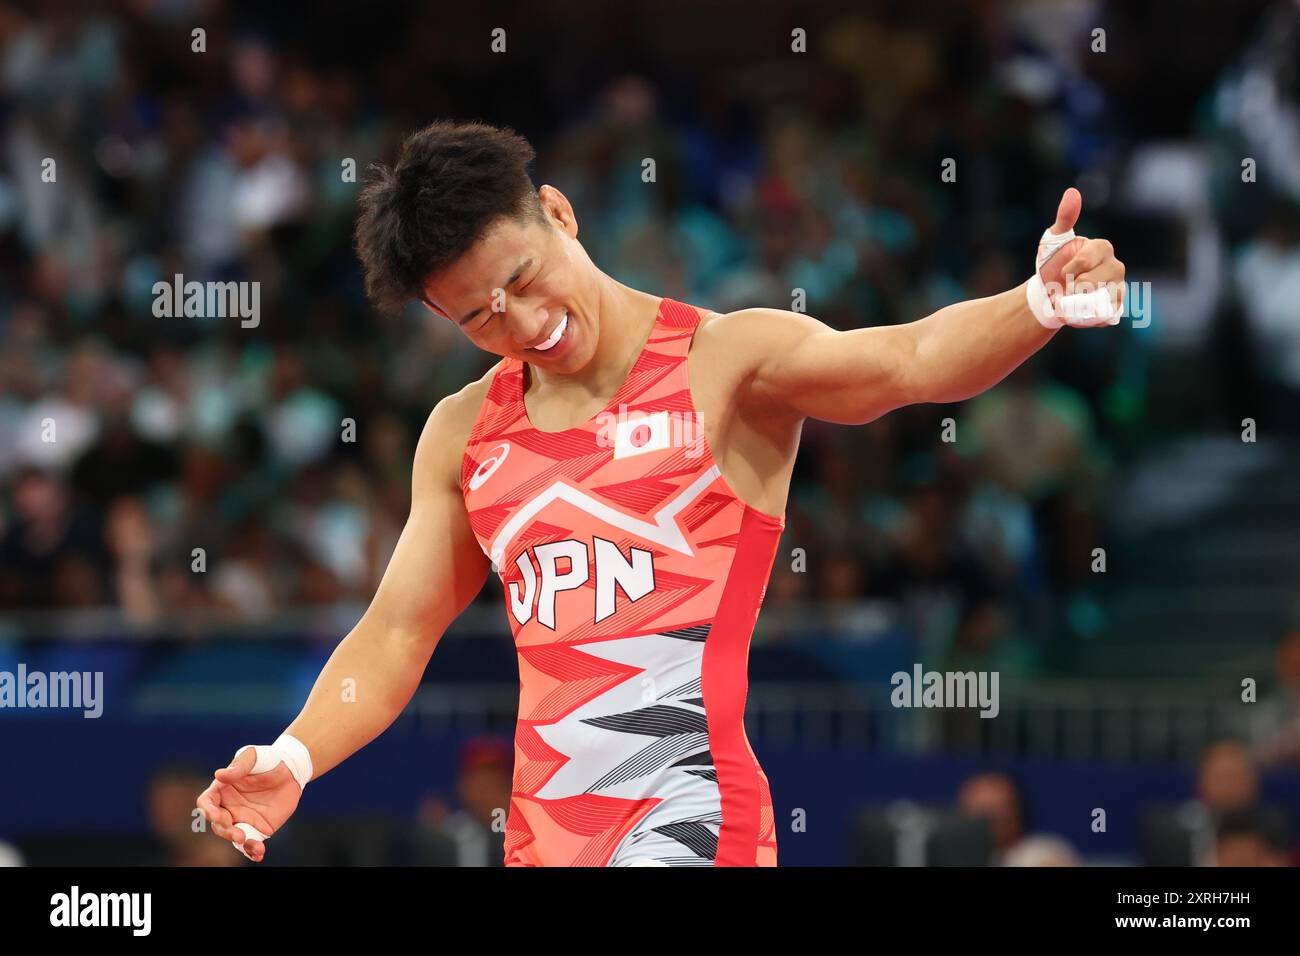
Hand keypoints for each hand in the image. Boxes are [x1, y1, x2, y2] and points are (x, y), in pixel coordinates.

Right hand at [196, 746, 302, 861]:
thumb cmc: (268, 760)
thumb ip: (239, 766)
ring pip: (233, 837)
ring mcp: (242, 820)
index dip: (207, 810)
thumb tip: (219, 774)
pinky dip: (252, 851)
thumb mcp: (254, 757)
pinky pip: (251, 843)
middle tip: (237, 833)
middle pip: (218, 824)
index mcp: (222, 790)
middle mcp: (228, 807)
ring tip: (248, 842)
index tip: (215, 815)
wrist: (292, 771)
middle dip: (225, 830)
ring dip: (238, 842)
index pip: (206, 803)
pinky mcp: (258, 829)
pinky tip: (259, 854)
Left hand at [1032, 187, 1126, 326]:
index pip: (1085, 260)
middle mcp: (1116, 266)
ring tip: (1069, 300)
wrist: (1050, 294)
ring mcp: (1118, 287)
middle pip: (1093, 281)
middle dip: (1072, 288)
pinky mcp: (1115, 308)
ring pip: (1101, 298)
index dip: (1068, 269)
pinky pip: (1107, 314)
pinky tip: (1080, 312)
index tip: (1061, 271)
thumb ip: (1065, 218)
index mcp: (1102, 248)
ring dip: (1080, 303)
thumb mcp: (1055, 240)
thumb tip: (1073, 192)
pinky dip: (1092, 316)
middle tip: (1063, 288)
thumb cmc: (1053, 264)